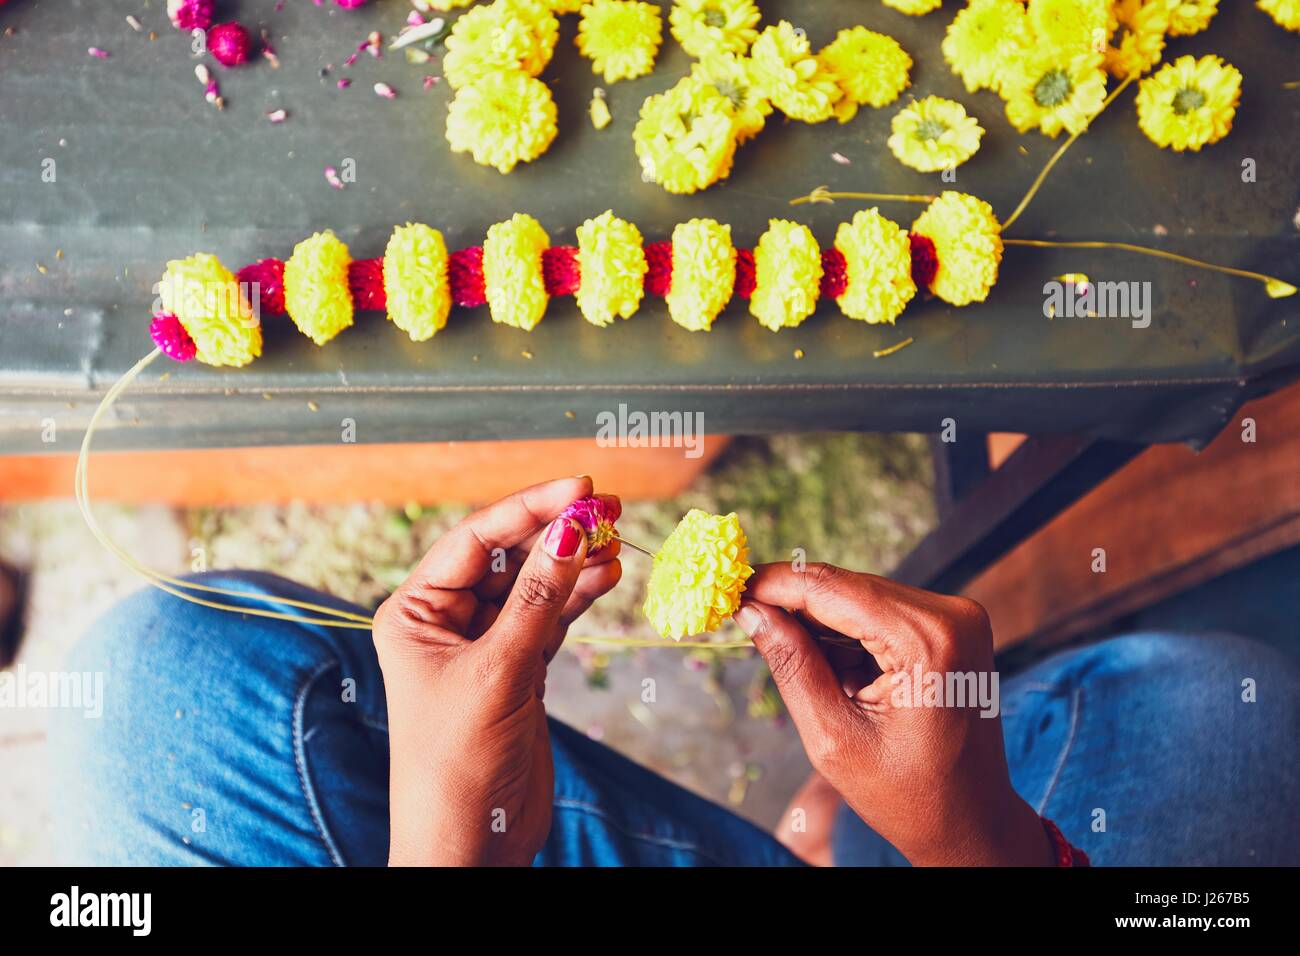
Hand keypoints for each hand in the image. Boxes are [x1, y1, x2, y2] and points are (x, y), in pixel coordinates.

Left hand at [373, 477, 620, 865]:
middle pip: (508, 555)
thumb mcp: (499, 671)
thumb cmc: (457, 762)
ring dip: (575, 562)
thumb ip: (539, 598)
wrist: (469, 846)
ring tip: (620, 540)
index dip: (530, 507)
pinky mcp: (518, 669)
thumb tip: (574, 528)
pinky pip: (552, 617)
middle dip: (558, 531)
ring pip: (536, 584)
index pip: (476, 538)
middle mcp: (446, 621)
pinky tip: (609, 576)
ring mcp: (485, 645)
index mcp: (415, 611)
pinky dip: (580, 597)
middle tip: (612, 508)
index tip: (582, 487)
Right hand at [735, 564, 1053, 866]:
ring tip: (812, 676)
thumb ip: (793, 665)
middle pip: (847, 586)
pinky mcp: (951, 626)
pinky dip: (850, 633)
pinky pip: (882, 610)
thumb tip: (752, 612)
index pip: (833, 588)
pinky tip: (842, 675)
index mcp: (927, 641)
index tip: (731, 589)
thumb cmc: (909, 795)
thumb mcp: (833, 738)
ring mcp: (957, 617)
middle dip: (794, 604)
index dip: (775, 584)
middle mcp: (951, 615)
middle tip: (746, 623)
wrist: (972, 821)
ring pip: (861, 595)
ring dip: (823, 623)